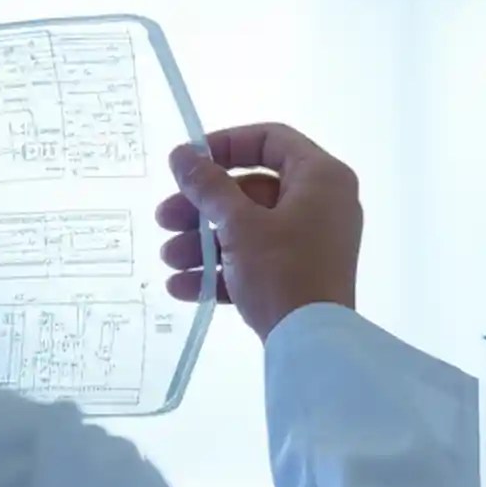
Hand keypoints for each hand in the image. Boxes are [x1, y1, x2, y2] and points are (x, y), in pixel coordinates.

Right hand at [156, 123, 361, 339]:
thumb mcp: (239, 224)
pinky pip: (254, 262)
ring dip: (202, 243)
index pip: (270, 141)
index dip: (225, 145)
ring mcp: (311, 242)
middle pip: (250, 191)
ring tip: (168, 259)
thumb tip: (181, 154)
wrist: (312, 345)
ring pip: (247, 229)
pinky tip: (181, 286)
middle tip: (164, 219)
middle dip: (200, 208)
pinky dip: (220, 271)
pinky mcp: (299, 276)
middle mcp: (321, 204)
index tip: (189, 162)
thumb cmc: (282, 270)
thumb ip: (207, 185)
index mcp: (320, 178)